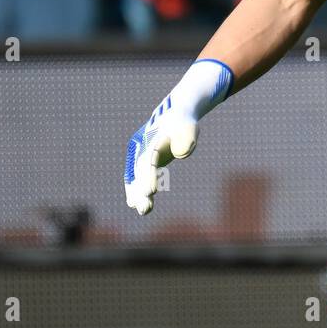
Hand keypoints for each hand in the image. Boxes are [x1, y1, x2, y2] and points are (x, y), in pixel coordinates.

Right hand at [124, 95, 197, 216]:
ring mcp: (142, 155)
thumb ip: (186, 138)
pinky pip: (140, 178)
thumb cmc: (184, 122)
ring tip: (144, 211)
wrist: (177, 116)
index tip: (150, 191)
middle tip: (144, 207)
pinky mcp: (147, 162)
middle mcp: (143, 147)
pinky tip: (141, 206)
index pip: (149, 160)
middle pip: (140, 171)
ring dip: (139, 194)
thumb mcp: (189, 126)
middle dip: (142, 190)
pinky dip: (140, 191)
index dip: (149, 176)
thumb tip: (180, 154)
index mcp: (152, 138)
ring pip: (137, 177)